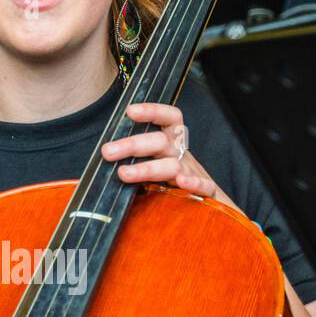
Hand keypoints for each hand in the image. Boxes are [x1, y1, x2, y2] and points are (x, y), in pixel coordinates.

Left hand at [101, 101, 216, 197]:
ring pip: (172, 165)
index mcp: (171, 144)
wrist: (212, 206)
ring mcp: (192, 173)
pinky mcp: (205, 194)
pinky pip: (204, 186)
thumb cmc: (174, 184)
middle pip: (160, 142)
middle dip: (132, 145)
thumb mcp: (156, 166)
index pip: (169, 118)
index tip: (130, 111)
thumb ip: (135, 160)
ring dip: (148, 168)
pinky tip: (181, 182)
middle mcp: (181, 155)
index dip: (153, 111)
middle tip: (107, 152)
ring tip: (124, 174)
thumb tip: (103, 158)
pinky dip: (194, 183)